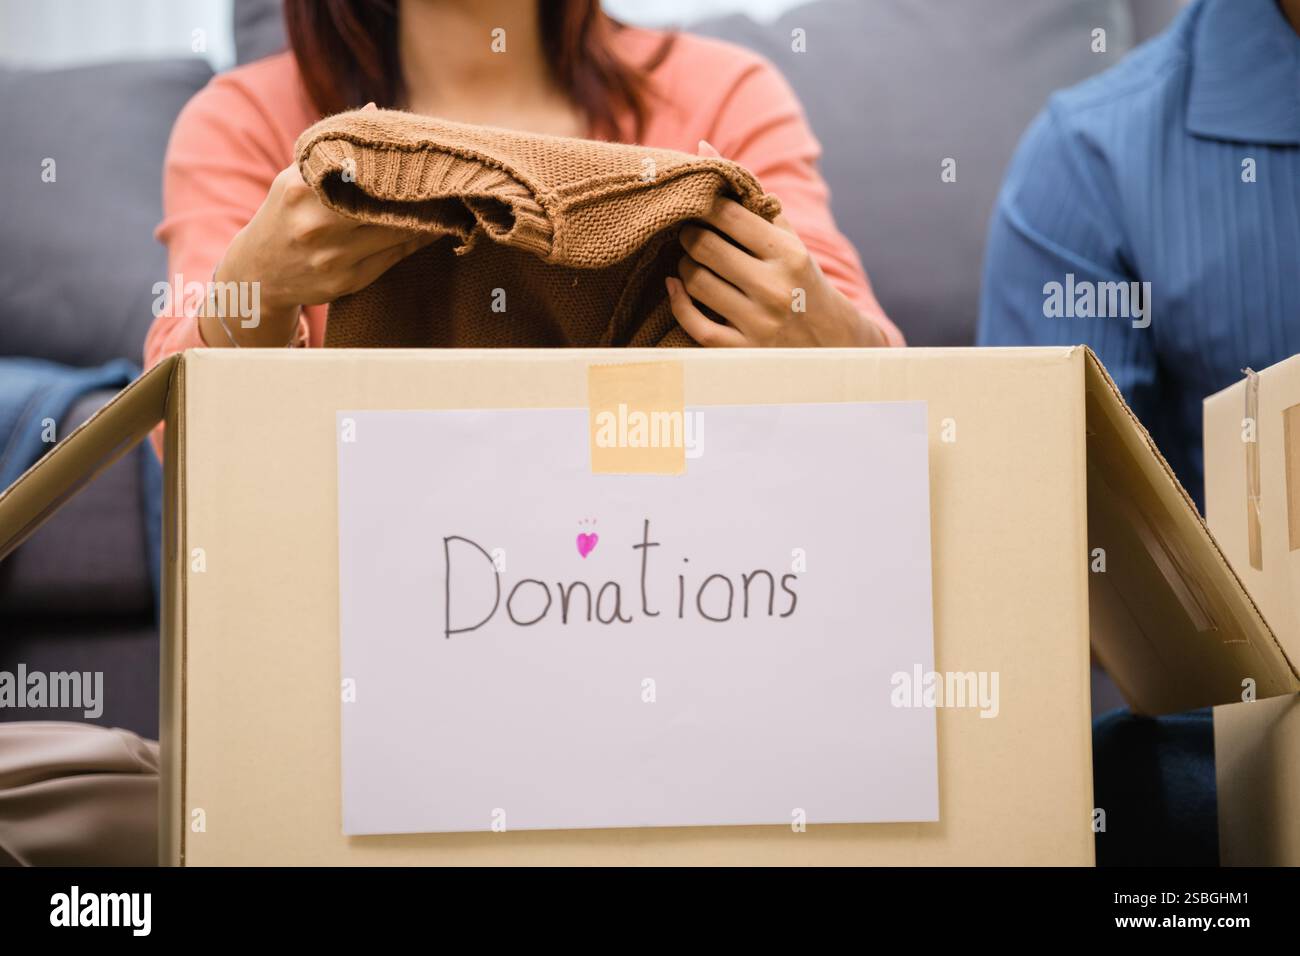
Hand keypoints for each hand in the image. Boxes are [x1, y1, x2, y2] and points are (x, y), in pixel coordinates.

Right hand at [205, 105, 430, 345]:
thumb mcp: (296, 176)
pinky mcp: (347, 281)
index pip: (362, 171)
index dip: (400, 165)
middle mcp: (316, 224)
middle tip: (451, 179)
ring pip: (396, 232)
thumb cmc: (286, 213)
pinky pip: (394, 257)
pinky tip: (435, 227)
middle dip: (421, 193)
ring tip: (451, 201)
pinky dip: (417, 241)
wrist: (258, 273)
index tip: (430, 156)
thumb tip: (375, 110)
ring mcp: (332, 256)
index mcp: (302, 188)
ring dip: (429, 218)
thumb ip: (334, 146)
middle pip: (386, 204)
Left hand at [666, 143, 885, 347]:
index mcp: (789, 254)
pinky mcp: (742, 353)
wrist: (831, 343)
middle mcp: (774, 289)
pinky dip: (677, 302)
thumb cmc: (800, 279)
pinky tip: (675, 287)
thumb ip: (748, 197)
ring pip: (695, 282)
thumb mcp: (787, 238)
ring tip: (691, 261)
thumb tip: (703, 147)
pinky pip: (694, 324)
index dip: (703, 206)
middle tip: (688, 234)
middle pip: (704, 247)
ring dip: (683, 267)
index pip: (727, 215)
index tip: (699, 207)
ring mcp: (758, 324)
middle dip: (688, 236)